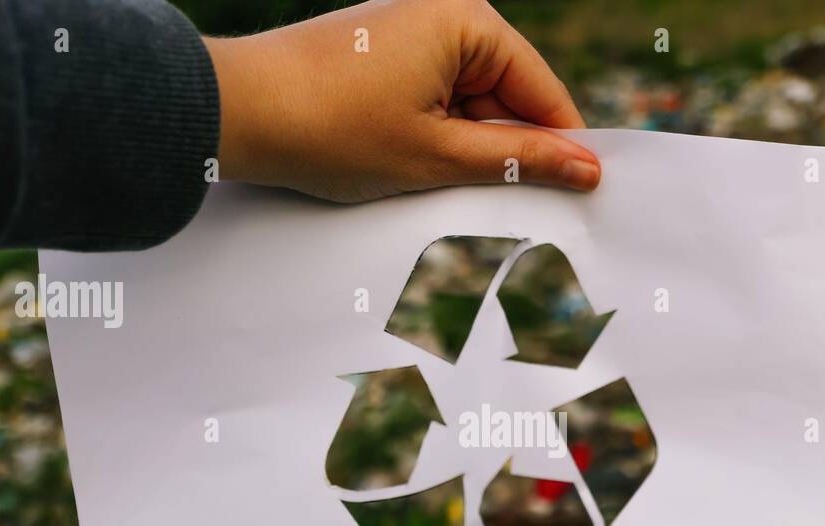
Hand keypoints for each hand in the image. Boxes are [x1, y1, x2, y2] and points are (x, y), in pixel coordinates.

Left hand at [201, 0, 600, 202]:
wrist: (236, 113)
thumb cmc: (334, 129)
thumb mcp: (439, 156)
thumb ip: (521, 160)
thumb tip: (587, 168)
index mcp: (468, 20)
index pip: (543, 91)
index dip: (563, 147)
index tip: (584, 196)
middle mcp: (444, 11)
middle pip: (508, 95)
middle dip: (506, 150)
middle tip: (502, 206)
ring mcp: (411, 29)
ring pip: (469, 103)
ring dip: (465, 149)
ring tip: (434, 182)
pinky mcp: (384, 52)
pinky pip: (434, 97)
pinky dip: (435, 135)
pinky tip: (414, 167)